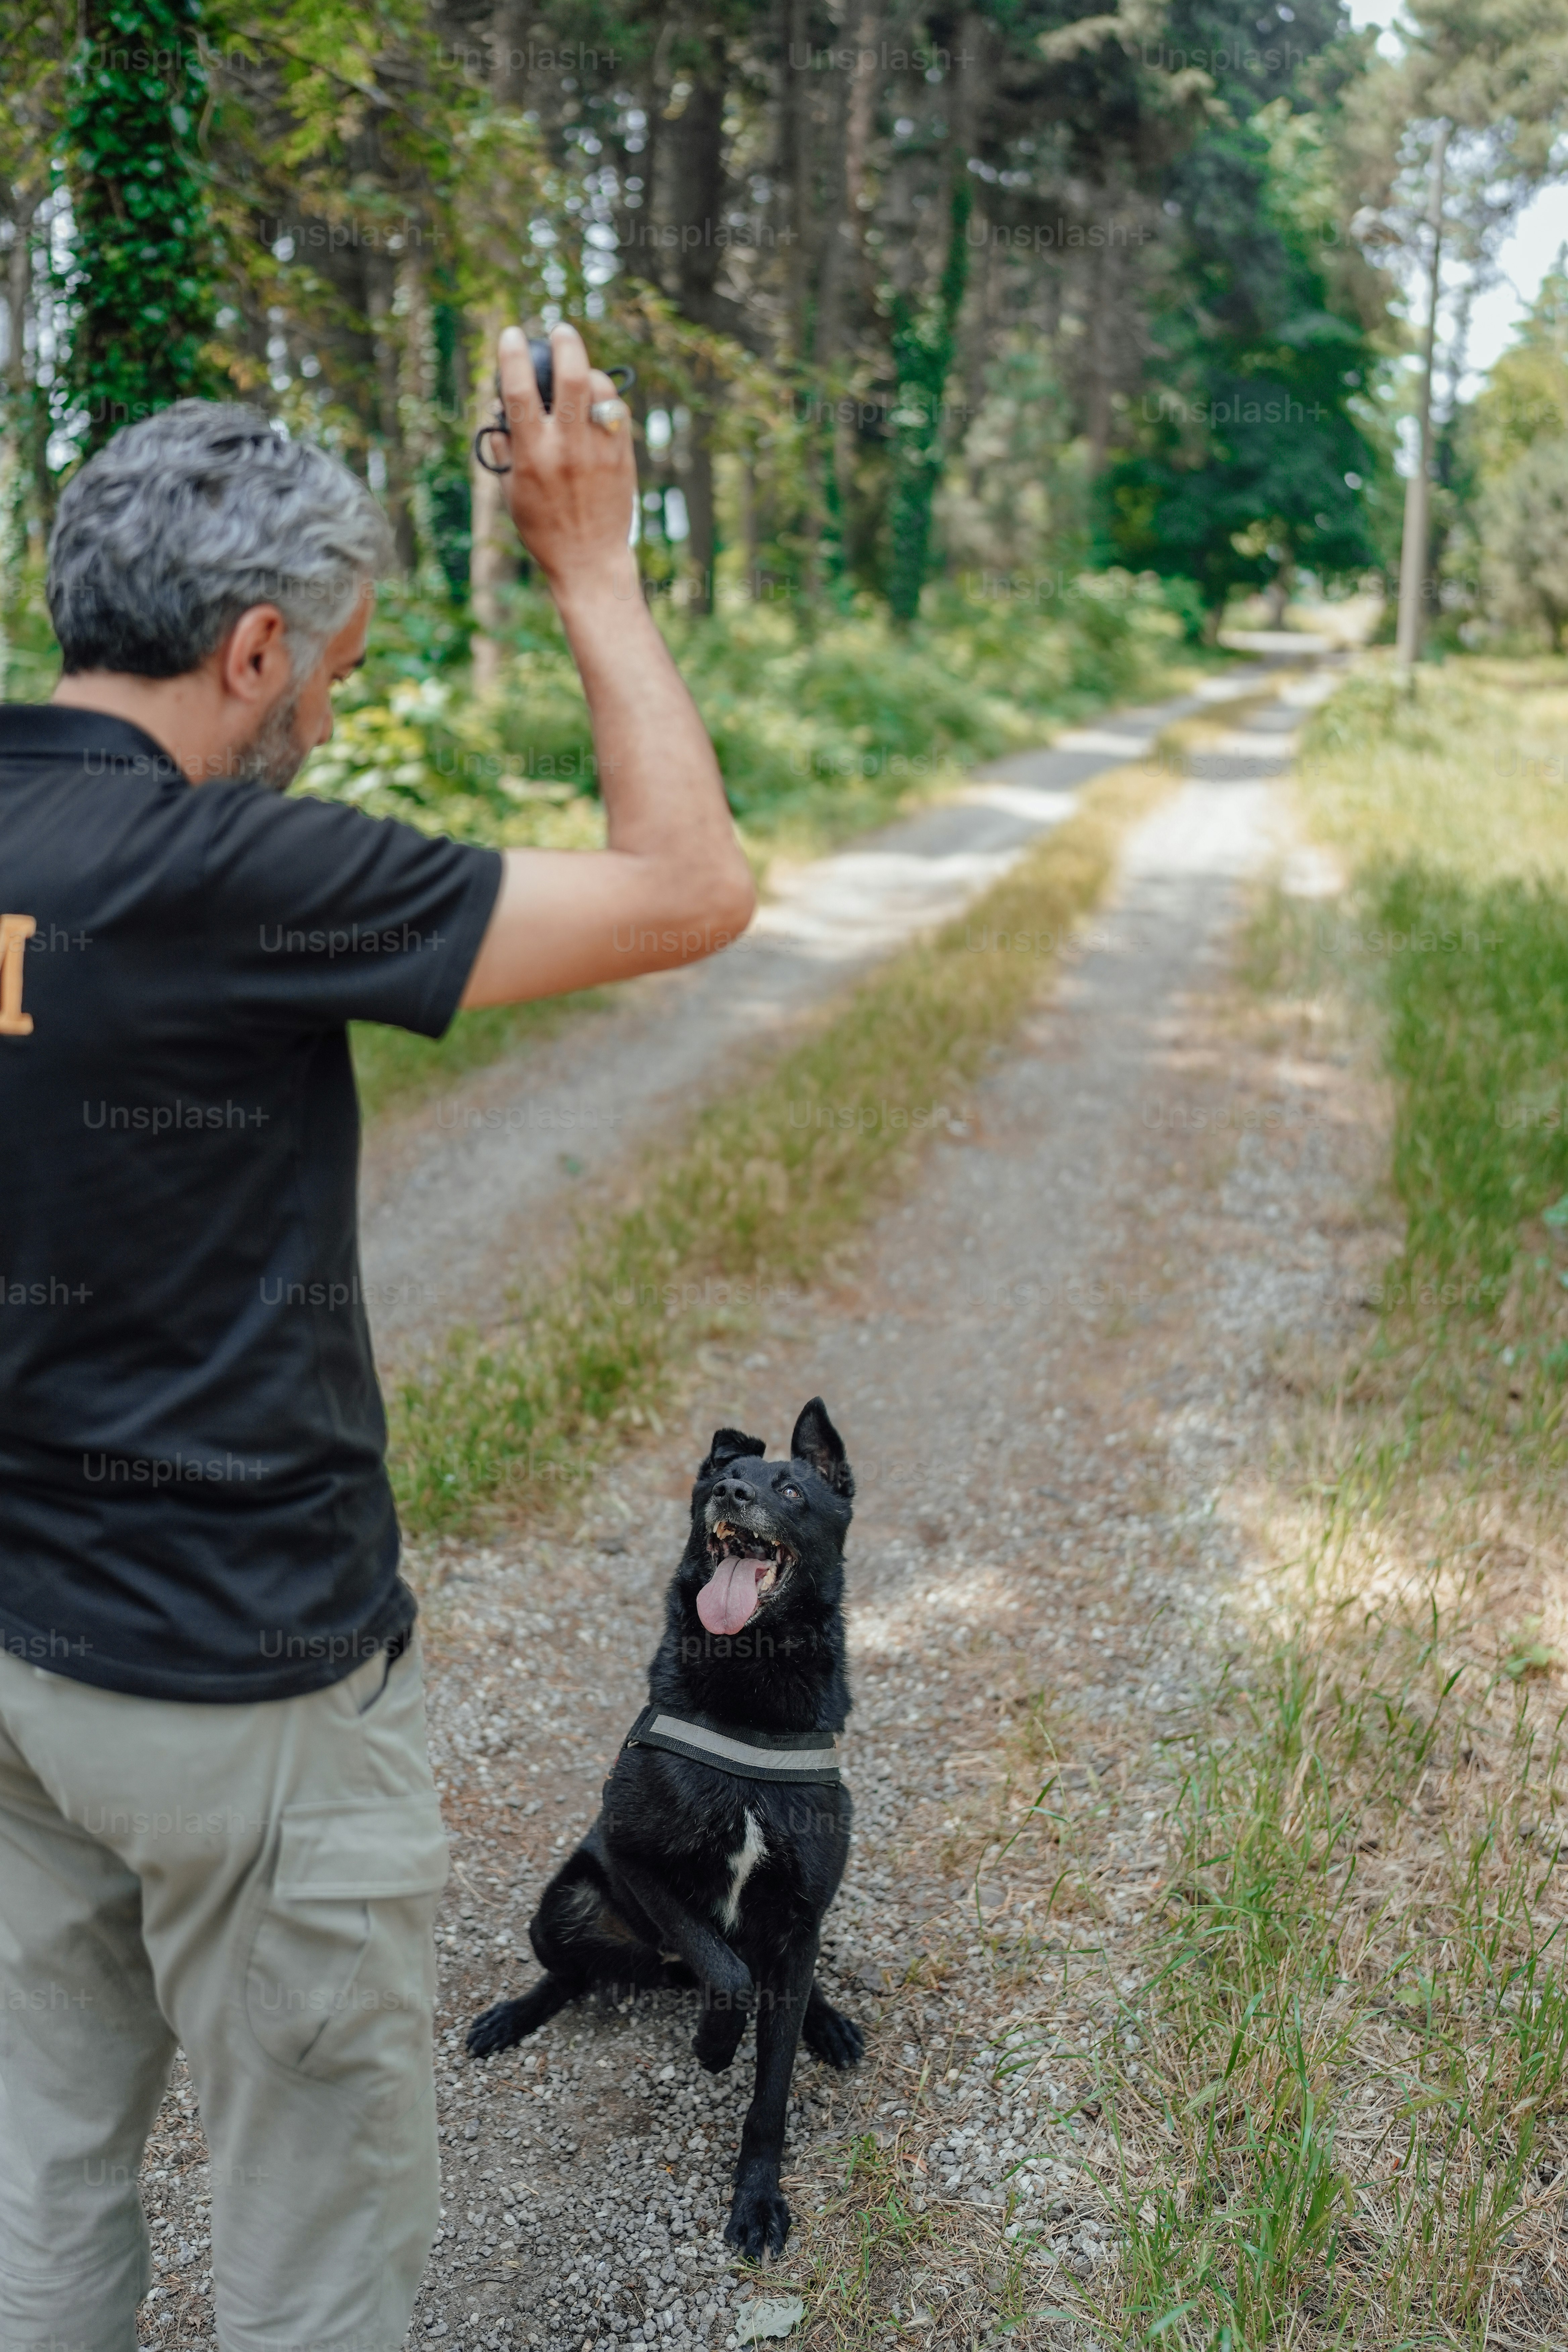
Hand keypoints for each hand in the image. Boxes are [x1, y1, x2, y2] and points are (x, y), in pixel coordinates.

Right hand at [495, 322, 635, 592]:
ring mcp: (599, 451)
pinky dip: (608, 399)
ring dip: (591, 372)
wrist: (589, 560)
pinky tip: (599, 403)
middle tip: (561, 330)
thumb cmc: (543, 526)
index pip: (519, 389)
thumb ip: (505, 446)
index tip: (512, 334)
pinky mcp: (623, 457)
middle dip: (567, 343)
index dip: (513, 353)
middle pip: (572, 376)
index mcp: (533, 455)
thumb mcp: (512, 490)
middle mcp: (568, 448)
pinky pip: (619, 412)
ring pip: (601, 389)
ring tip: (582, 375)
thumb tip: (498, 405)